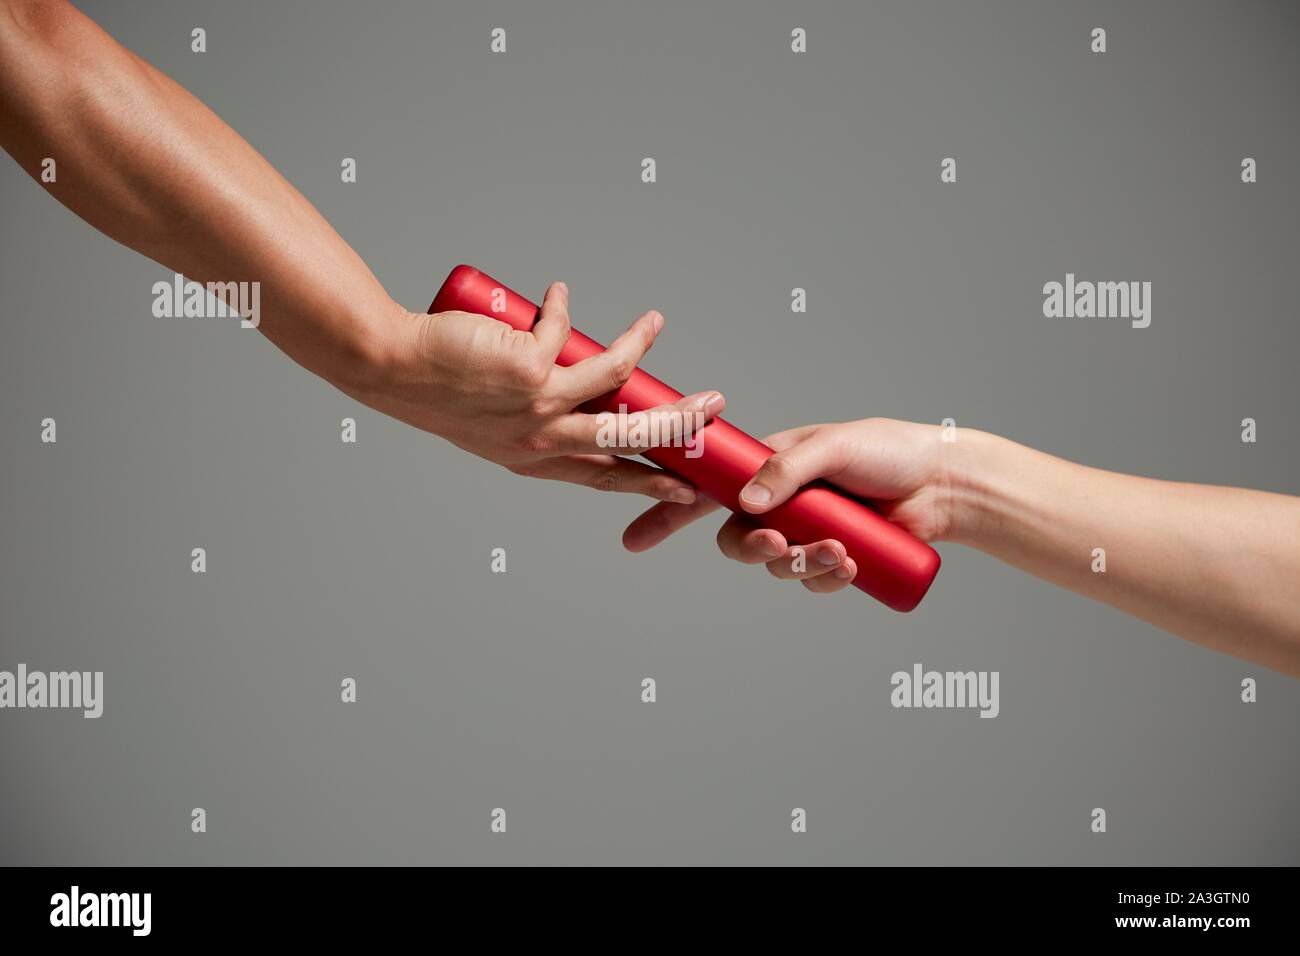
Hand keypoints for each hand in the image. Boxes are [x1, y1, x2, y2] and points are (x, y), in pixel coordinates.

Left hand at [348, 281, 724, 502]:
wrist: (393, 368)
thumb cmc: (438, 391)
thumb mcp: (492, 420)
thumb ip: (535, 412)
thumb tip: (582, 371)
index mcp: (533, 460)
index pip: (604, 477)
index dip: (649, 482)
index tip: (685, 487)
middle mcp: (539, 440)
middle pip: (627, 440)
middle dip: (677, 423)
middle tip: (710, 406)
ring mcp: (537, 405)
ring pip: (613, 384)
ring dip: (640, 348)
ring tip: (653, 323)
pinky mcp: (530, 366)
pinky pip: (564, 330)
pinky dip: (561, 307)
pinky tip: (556, 294)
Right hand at [621, 418, 954, 591]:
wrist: (941, 482)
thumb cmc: (888, 450)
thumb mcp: (834, 445)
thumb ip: (788, 469)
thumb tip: (750, 505)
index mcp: (768, 468)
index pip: (707, 489)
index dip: (667, 514)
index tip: (634, 541)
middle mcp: (780, 502)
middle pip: (737, 540)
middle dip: (752, 551)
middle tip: (778, 546)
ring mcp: (805, 531)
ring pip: (776, 565)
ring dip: (801, 564)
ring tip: (839, 552)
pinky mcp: (832, 556)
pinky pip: (811, 580)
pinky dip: (825, 579)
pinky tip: (850, 566)